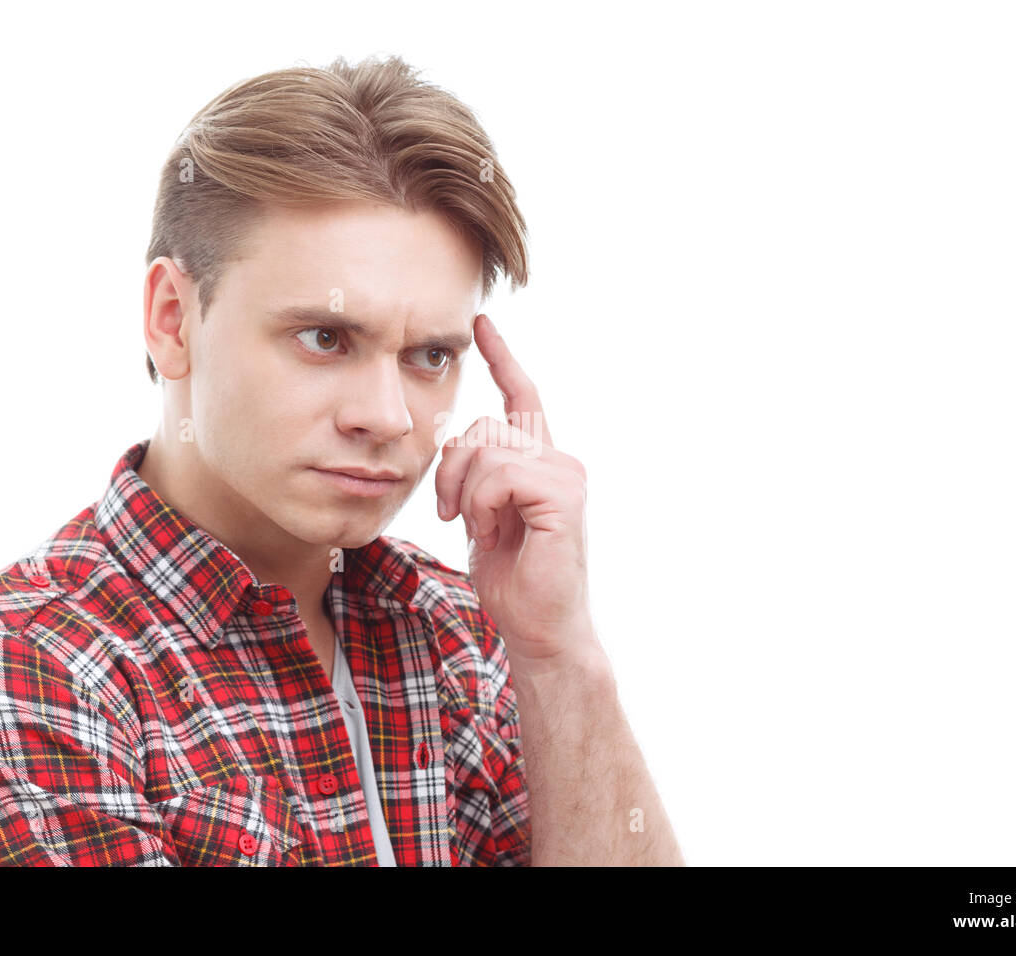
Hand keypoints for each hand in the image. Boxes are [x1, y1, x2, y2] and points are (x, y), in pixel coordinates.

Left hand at [434, 314, 595, 668]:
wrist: (538, 629)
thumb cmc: (511, 579)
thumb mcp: (480, 515)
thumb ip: (474, 475)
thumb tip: (455, 443)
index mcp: (539, 462)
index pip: (522, 397)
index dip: (502, 359)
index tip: (481, 324)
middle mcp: (559, 460)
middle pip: (482, 430)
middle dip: (449, 471)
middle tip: (449, 514)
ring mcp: (566, 475)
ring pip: (486, 451)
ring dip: (466, 496)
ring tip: (481, 529)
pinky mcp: (564, 495)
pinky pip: (500, 475)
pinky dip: (482, 505)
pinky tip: (495, 532)